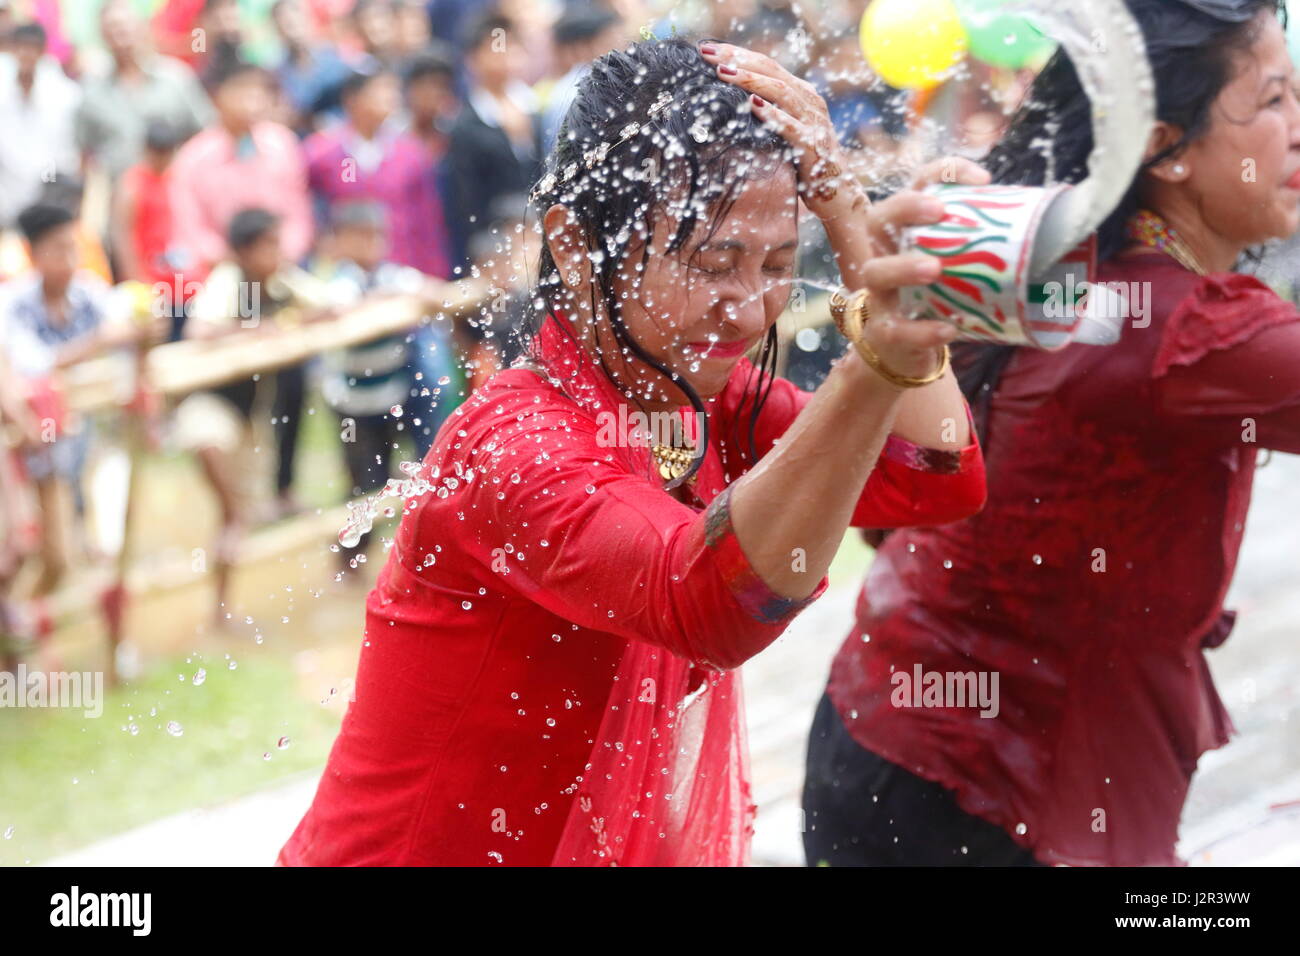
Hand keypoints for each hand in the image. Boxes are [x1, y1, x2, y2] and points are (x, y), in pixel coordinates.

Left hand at [699, 42, 867, 225]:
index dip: (737, 54)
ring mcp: (813, 122)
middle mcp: (808, 101)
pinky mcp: (812, 146)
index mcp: (799, 94)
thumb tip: (728, 104)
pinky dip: (772, 114)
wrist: (836, 194)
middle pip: (770, 70)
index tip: (706, 48)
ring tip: (723, 73)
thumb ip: (765, 114)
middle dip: (737, 59)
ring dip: (750, 80)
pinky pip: (791, 127)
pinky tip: (752, 106)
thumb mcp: (782, 132)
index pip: (765, 65)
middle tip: (707, 53)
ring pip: (780, 92)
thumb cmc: (803, 164)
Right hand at [844, 157, 991, 379]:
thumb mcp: (961, 265)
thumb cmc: (940, 296)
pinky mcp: (883, 331)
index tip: (983, 179)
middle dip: (905, 208)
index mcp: (907, 229)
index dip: (944, 173)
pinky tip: (949, 328)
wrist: (908, 350)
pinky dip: (922, 329)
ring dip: (903, 267)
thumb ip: (991, 245)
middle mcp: (884, 254)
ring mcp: (879, 293)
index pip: (918, 184)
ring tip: (934, 269)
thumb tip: (1061, 226)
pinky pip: (896, 329)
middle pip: (878, 220)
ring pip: (875, 273)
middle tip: (938, 212)